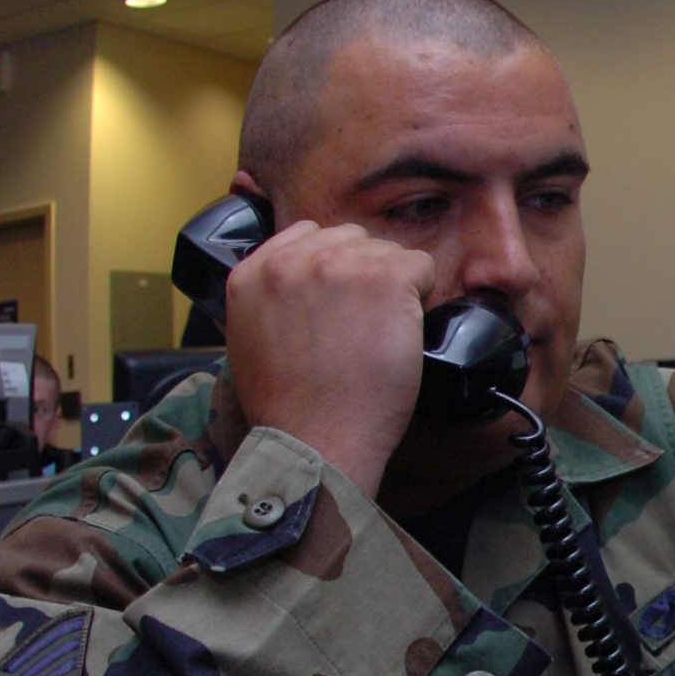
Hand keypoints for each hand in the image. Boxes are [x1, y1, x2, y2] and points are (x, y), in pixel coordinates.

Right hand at [222, 219, 432, 496]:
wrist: (316, 440)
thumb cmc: (289, 407)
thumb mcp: (251, 340)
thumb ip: (270, 299)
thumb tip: (302, 289)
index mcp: (250, 273)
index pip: (306, 235)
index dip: (333, 266)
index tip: (341, 299)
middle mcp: (291, 260)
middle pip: (350, 238)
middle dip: (364, 271)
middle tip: (366, 320)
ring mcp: (339, 266)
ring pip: (387, 250)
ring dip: (394, 284)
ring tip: (382, 330)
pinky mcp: (385, 280)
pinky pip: (421, 265)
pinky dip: (423, 294)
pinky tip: (405, 328)